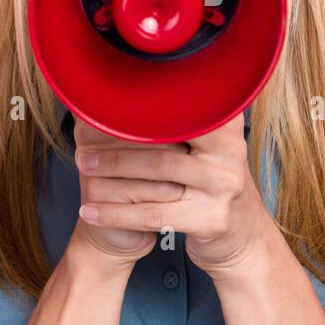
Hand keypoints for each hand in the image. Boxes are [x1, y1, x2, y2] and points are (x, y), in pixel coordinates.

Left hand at [73, 112, 273, 280]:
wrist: (242, 238)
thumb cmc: (213, 186)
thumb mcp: (211, 150)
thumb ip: (186, 123)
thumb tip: (137, 85)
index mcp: (226, 129)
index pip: (177, 111)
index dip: (138, 110)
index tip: (103, 109)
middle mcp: (230, 153)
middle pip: (162, 142)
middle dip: (116, 145)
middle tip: (83, 146)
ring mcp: (223, 187)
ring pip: (155, 175)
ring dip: (111, 173)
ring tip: (82, 168)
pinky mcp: (211, 220)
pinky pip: (152, 215)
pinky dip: (116, 214)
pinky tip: (90, 211)